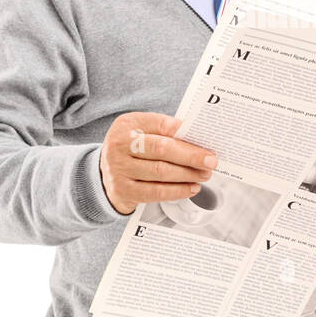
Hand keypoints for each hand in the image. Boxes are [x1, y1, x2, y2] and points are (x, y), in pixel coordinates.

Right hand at [99, 112, 216, 214]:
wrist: (104, 173)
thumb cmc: (131, 149)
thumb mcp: (141, 131)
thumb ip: (164, 131)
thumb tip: (198, 138)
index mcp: (127, 124)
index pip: (160, 125)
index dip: (184, 132)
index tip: (205, 140)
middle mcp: (119, 145)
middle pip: (162, 149)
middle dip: (191, 156)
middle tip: (211, 161)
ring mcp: (119, 169)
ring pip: (161, 172)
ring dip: (188, 174)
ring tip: (204, 174)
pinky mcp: (123, 190)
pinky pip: (156, 192)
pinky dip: (178, 191)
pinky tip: (192, 188)